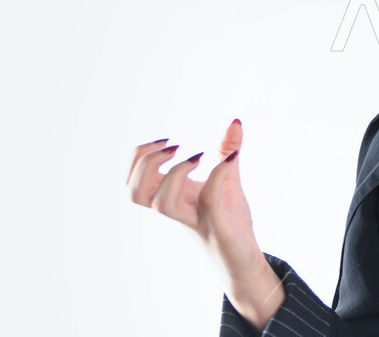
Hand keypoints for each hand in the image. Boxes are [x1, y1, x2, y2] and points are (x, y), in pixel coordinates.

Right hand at [126, 119, 264, 280]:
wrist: (245, 257)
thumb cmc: (230, 220)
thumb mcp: (229, 179)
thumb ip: (228, 151)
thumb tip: (235, 121)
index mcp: (171, 196)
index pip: (133, 179)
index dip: (139, 156)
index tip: (165, 140)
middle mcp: (176, 209)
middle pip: (135, 192)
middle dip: (146, 162)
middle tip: (174, 147)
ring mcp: (194, 219)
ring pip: (160, 203)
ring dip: (173, 173)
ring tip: (195, 157)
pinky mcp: (216, 226)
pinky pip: (208, 200)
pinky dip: (217, 175)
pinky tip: (230, 162)